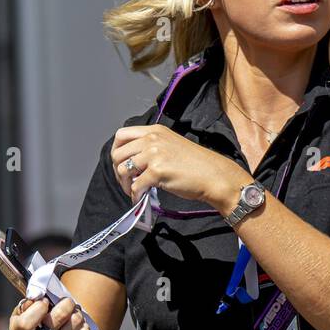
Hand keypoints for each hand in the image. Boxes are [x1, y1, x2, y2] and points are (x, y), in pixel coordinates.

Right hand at [9, 295, 90, 329]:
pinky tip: (77, 329)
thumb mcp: (27, 313)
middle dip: (67, 303)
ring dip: (77, 314)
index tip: (45, 302)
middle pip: (60, 315)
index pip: (26, 322)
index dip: (39, 307)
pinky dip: (83, 326)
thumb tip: (37, 295)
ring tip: (72, 317)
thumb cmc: (37, 325)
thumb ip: (29, 302)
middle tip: (67, 304)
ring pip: (76, 320)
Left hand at [111, 124, 248, 209]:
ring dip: (125, 184)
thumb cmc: (196, 164)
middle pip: (117, 154)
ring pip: (123, 170)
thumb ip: (151, 147)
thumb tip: (131, 162)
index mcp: (155, 131)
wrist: (213, 176)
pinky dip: (135, 195)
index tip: (121, 163)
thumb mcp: (171, 145)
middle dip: (118, 171)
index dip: (116, 151)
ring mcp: (154, 154)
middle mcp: (152, 139)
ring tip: (134, 191)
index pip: (121, 135)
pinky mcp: (157, 171)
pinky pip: (135, 186)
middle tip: (127, 181)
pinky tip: (141, 199)